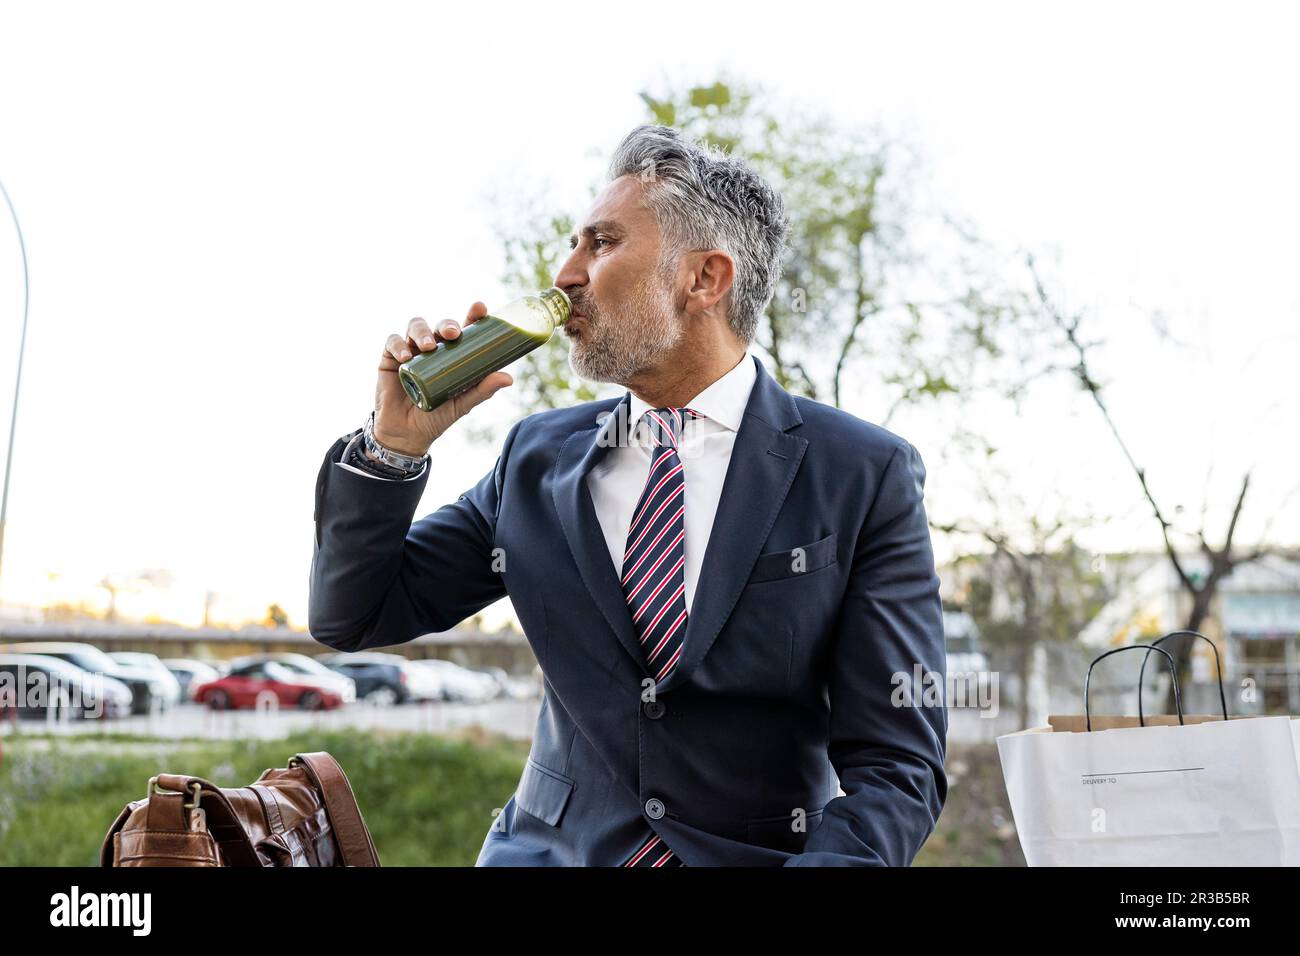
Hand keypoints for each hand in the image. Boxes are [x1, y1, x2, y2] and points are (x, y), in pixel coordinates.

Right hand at [373, 302, 512, 455]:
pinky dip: (399, 345)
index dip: (472, 316)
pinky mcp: (390, 358)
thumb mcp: (462, 404)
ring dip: (422, 332)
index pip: (464, 330)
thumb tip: (509, 378)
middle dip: (447, 324)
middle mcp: (433, 348)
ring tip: (429, 347)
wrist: (406, 434)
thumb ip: (482, 390)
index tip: (480, 307)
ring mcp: (412, 350)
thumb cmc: (437, 417)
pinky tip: (405, 357)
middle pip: (440, 325)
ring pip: (416, 326)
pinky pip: (393, 342)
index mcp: (453, 355)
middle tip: (453, 334)